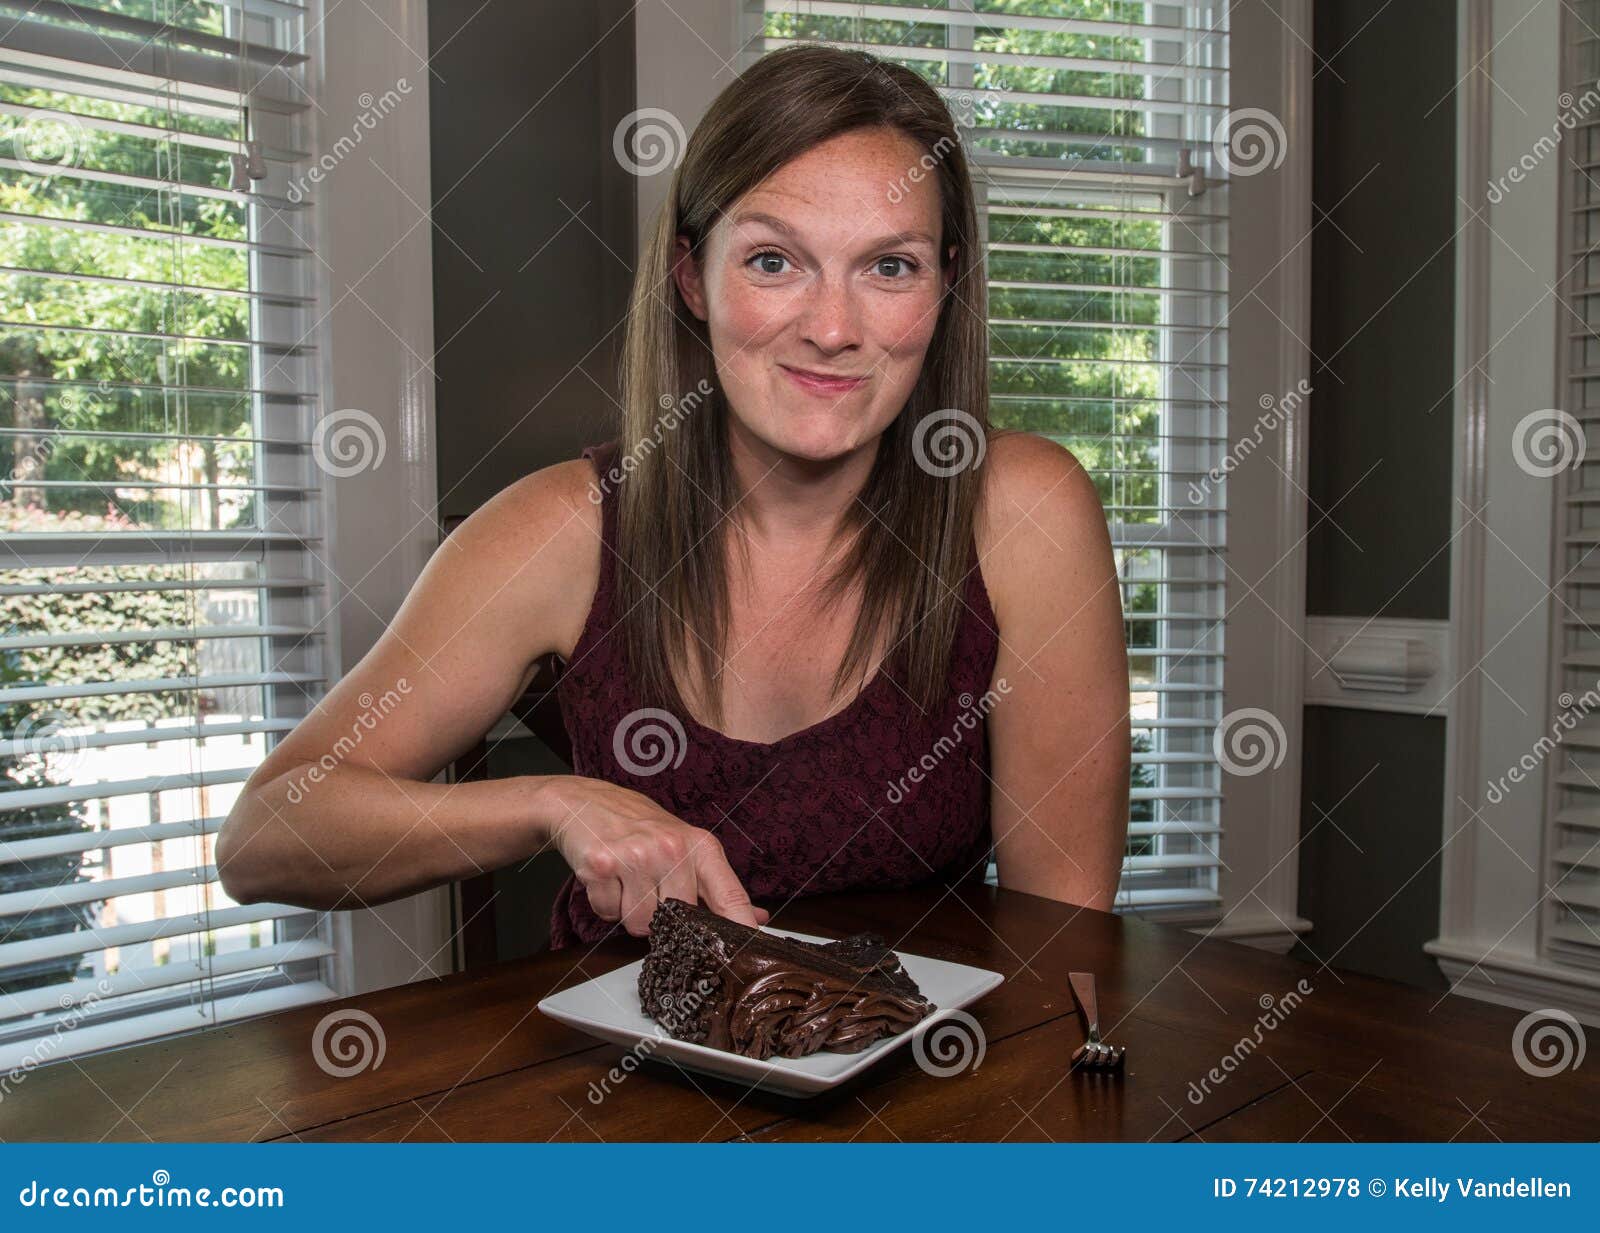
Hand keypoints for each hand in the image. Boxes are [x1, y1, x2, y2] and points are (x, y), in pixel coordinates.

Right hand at [541, 776, 770, 936]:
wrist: (586, 802)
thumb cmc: (642, 827)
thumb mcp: (688, 846)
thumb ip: (719, 886)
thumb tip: (755, 918)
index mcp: (700, 846)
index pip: (730, 896)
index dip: (741, 928)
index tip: (748, 954)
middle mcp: (672, 848)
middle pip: (680, 922)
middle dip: (663, 920)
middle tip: (651, 890)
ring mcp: (636, 856)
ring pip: (641, 924)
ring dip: (631, 912)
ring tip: (627, 882)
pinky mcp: (601, 865)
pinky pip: (608, 914)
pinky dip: (606, 905)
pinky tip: (608, 879)